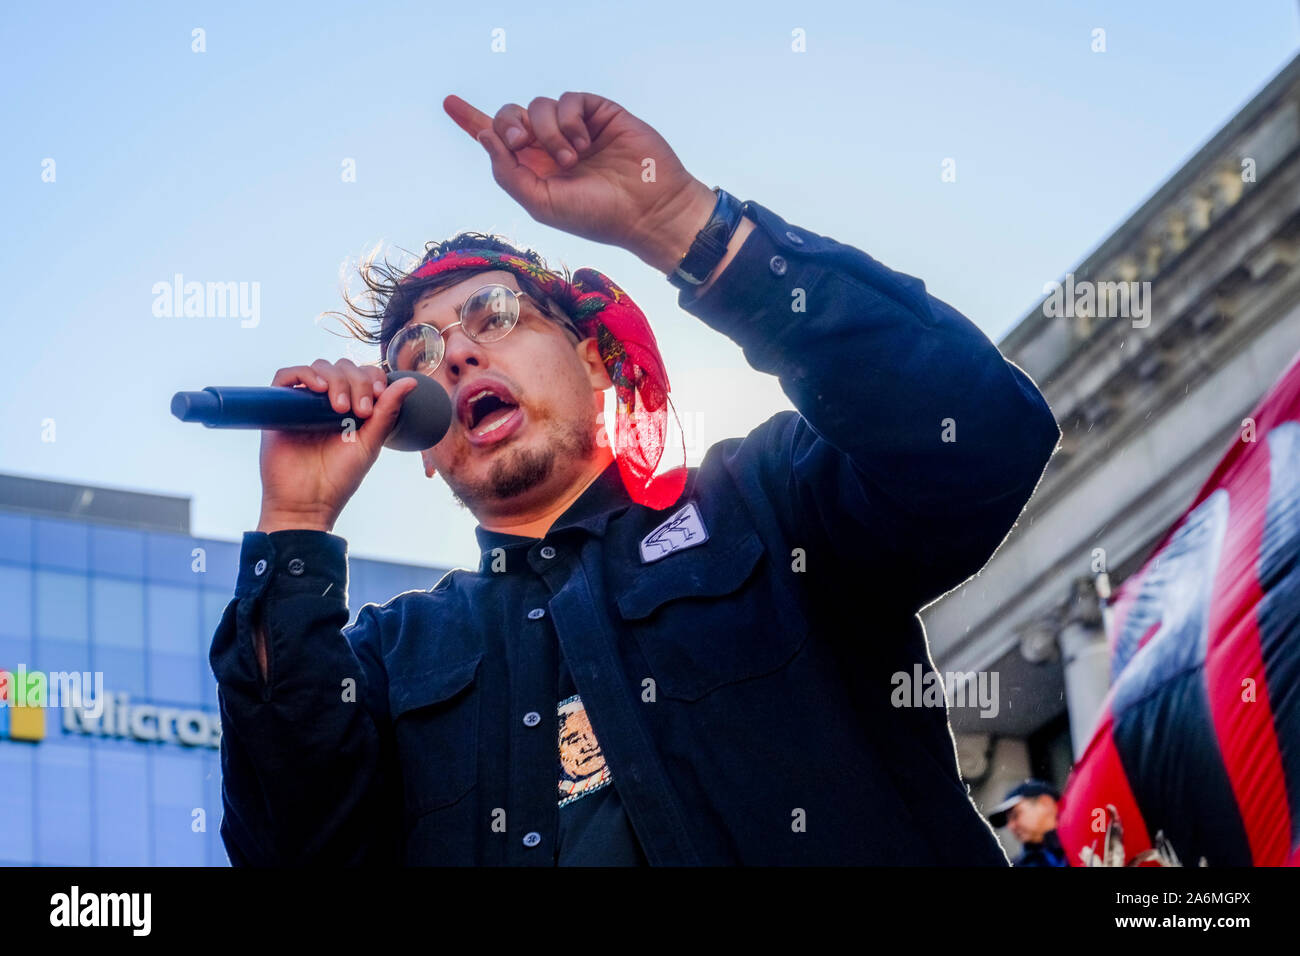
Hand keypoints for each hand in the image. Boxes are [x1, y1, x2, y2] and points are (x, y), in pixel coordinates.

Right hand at [256, 360, 419, 532]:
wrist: (306, 503)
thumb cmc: (339, 478)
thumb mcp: (370, 443)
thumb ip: (387, 412)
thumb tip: (411, 382)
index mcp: (352, 408)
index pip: (363, 374)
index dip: (373, 377)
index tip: (379, 395)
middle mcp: (327, 402)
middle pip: (343, 368)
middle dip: (357, 382)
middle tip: (360, 410)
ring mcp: (304, 403)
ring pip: (320, 367)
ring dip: (335, 379)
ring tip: (340, 407)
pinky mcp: (280, 407)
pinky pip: (287, 376)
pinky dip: (304, 374)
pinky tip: (318, 388)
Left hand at [444, 92, 716, 271]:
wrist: (647, 209)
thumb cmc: (596, 215)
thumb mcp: (542, 203)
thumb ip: (509, 172)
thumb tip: (486, 136)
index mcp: (533, 171)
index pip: (497, 141)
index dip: (472, 121)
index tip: (449, 103)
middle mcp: (550, 147)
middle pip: (511, 116)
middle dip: (508, 124)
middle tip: (521, 141)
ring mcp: (574, 128)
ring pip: (539, 105)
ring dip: (547, 131)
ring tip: (571, 158)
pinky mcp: (597, 113)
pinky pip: (568, 100)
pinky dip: (569, 120)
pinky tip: (584, 143)